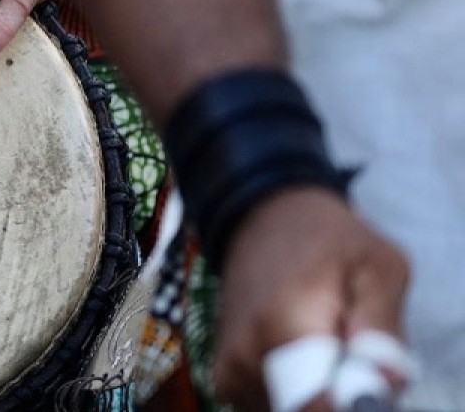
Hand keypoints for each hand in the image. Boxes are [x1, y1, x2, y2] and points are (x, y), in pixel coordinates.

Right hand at [214, 187, 409, 410]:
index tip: (364, 376)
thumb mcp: (378, 265)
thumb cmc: (327, 240)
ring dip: (321, 392)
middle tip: (354, 353)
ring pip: (293, 410)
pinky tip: (305, 355)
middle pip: (310, 411)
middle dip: (343, 396)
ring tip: (328, 346)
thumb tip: (386, 383)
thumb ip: (383, 325)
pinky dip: (297, 392)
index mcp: (284, 327)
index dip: (351, 402)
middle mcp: (245, 357)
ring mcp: (230, 372)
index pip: (315, 408)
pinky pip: (272, 405)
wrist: (261, 219)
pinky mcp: (225, 379)